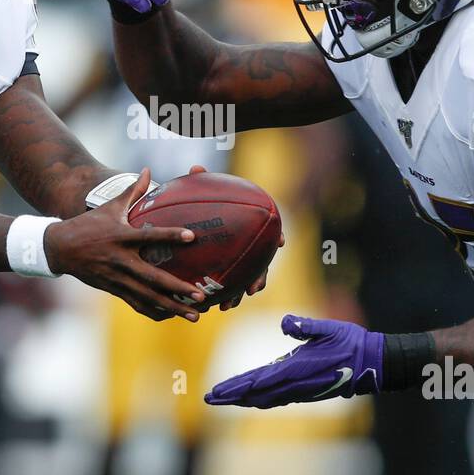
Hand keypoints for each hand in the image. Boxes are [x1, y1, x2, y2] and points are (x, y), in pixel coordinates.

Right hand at [45, 168, 205, 321]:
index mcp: (121, 237)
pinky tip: (172, 316)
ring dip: (172, 307)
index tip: (191, 236)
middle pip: (152, 278)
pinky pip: (137, 304)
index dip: (170, 235)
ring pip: (148, 297)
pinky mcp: (114, 289)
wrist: (60, 249)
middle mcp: (120, 260)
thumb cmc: (89, 224)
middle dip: (178, 288)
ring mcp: (117, 278)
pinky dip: (155, 311)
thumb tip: (148, 169)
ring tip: (195, 316)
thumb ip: (133, 190)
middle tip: (201, 295)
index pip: (149, 236)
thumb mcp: (110, 206)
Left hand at [180, 164, 281, 310]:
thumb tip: (196, 168)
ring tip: (230, 304)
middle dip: (259, 277)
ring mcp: (238, 259)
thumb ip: (199, 182)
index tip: (281, 242)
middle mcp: (247, 245)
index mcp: (247, 228)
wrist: (192, 218)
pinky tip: (216, 306)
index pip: (268, 232)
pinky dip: (226, 296)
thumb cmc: (198, 204)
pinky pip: (229, 287)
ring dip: (240, 293)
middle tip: (254, 288)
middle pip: (260, 263)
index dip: (277, 237)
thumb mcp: (198, 194)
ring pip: (245, 280)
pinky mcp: (226, 271)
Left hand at [204, 314, 383, 407]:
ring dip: (243, 399)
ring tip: (223, 398)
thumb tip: (284, 324)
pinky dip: (259, 398)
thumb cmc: (351, 342)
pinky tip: (251, 398)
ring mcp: (301, 390)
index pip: (260, 380)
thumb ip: (305, 326)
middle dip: (232, 395)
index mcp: (298, 368)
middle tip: (209, 397)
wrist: (372, 365)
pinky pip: (277, 398)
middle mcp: (296, 384)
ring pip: (265, 398)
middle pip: (256, 393)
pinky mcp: (306, 391)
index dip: (238, 386)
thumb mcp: (329, 328)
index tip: (218, 390)